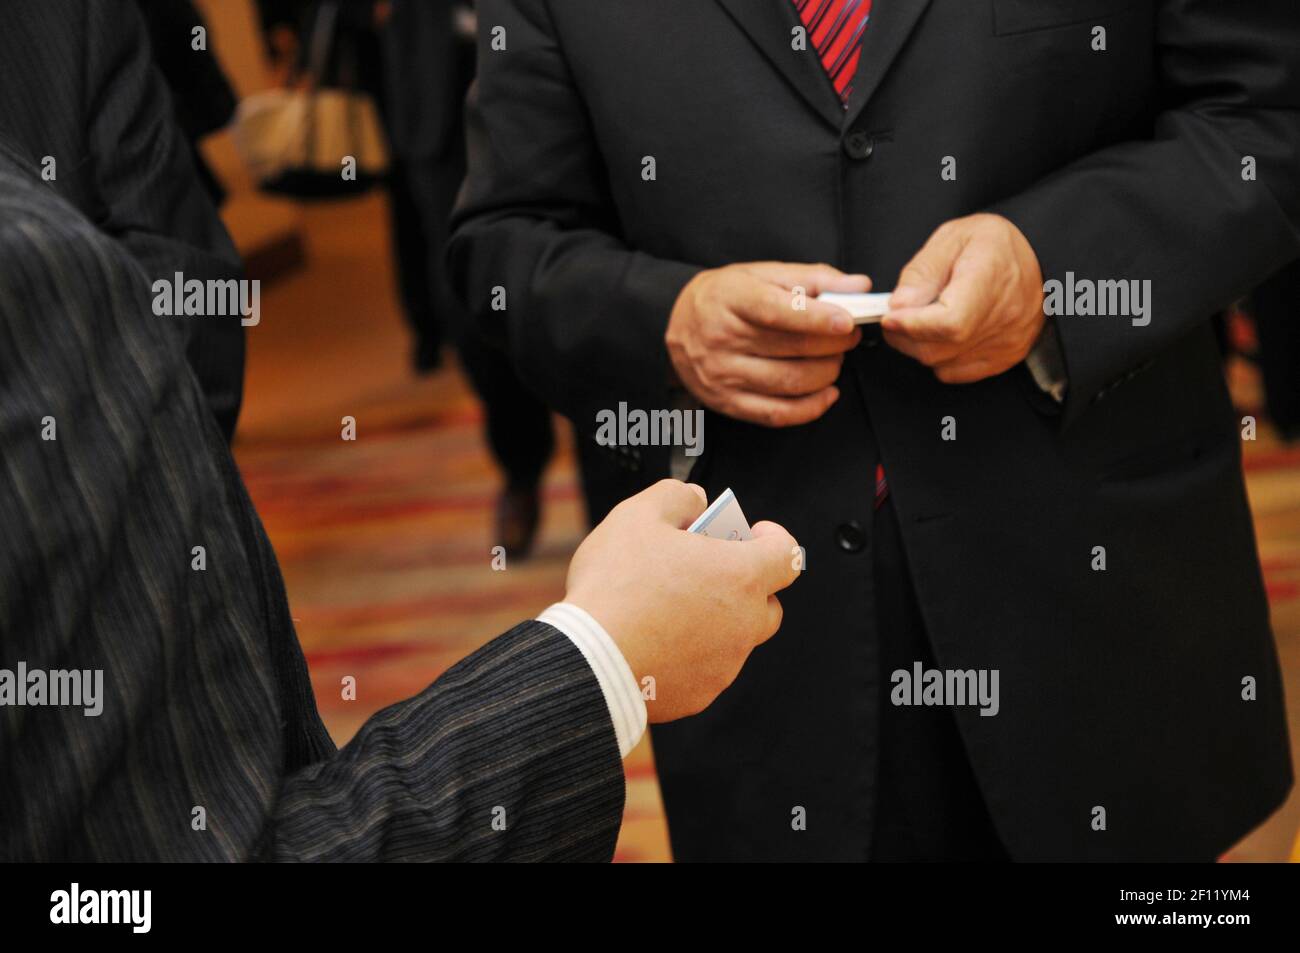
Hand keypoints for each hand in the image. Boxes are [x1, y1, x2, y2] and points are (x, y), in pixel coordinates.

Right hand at [565, 480, 800, 721]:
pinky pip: (705, 668)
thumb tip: (694, 501)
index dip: (773, 538)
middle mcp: (744, 624)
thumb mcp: (638, 516)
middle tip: (705, 570)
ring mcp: (725, 664)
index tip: (753, 533)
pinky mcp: (700, 694)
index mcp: (741, 577)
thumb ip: (676, 497)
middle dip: (745, 584)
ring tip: (669, 606)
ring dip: (714, 620)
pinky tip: (654, 640)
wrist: (588, 660)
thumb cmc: (615, 587)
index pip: (787, 554)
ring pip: (735, 637)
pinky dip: (689, 654)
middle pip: (767, 602)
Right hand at [666, 262, 868, 426]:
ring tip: (835, 359)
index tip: (848, 321)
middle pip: (792, 348)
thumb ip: (811, 278)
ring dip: (827, 373)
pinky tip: (827, 393)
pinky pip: (777, 414)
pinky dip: (811, 407)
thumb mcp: (759, 274)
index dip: (817, 318)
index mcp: (731, 299)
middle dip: (834, 344)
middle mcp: (723, 338)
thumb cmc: (724, 297)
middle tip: (849, 335)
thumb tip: (859, 286)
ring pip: (790, 382)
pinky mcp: (727, 403)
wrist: (673, 325)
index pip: (777, 311)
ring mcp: (723, 374)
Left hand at [882, 213, 1044, 383]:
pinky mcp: (1004, 358)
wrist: (1038, 258)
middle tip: (896, 315)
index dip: (912, 324)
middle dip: (904, 335)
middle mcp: (1004, 316)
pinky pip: (954, 372)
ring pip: (941, 362)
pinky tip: (940, 334)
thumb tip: (898, 304)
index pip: (950, 321)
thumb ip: (923, 271)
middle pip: (940, 347)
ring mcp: (1007, 342)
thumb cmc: (993, 246)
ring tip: (921, 319)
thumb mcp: (953, 238)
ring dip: (918, 345)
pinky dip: (938, 357)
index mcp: (991, 277)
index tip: (889, 316)